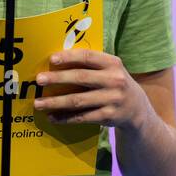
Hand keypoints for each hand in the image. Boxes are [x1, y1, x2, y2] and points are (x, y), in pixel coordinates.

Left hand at [32, 49, 149, 130]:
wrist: (137, 109)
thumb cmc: (115, 83)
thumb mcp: (111, 69)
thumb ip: (91, 64)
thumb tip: (58, 60)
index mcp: (113, 64)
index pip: (88, 57)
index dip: (69, 57)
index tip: (51, 59)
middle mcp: (114, 80)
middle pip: (80, 78)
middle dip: (57, 78)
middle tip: (39, 80)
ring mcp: (112, 99)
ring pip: (78, 101)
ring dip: (56, 102)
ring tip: (38, 103)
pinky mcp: (108, 116)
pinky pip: (82, 117)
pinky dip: (65, 118)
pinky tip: (53, 117)